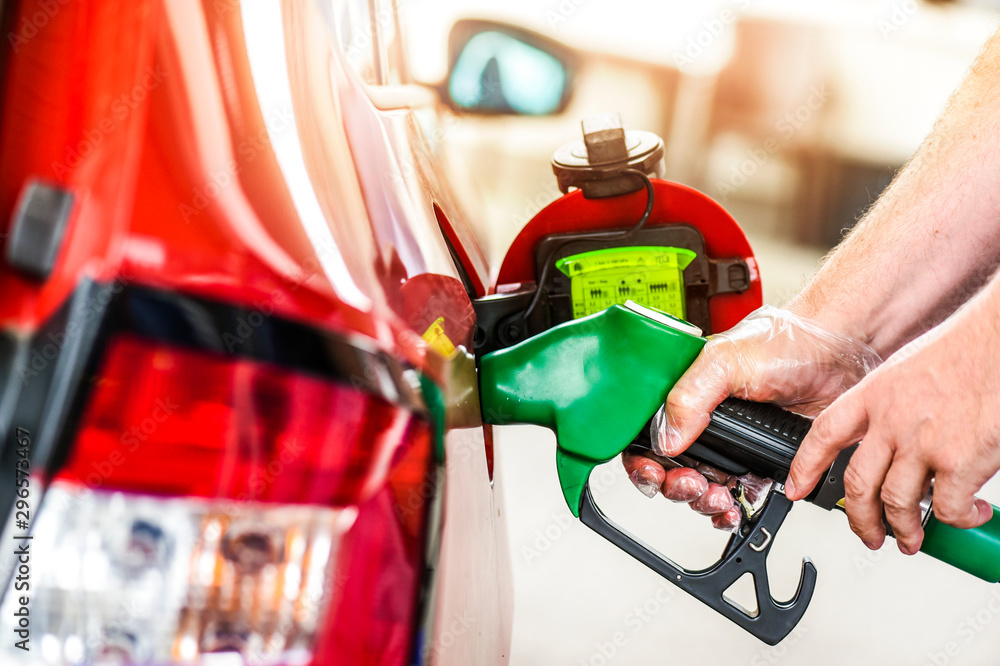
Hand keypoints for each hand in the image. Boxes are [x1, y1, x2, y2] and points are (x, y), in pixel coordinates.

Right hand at [626, 305, 878, 529]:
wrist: (838, 353)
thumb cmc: (784, 342)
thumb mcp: (725, 361)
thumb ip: (690, 396)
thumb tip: (666, 437)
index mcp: (682, 394)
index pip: (644, 433)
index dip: (641, 459)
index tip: (652, 472)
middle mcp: (702, 420)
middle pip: (667, 468)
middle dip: (675, 486)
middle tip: (692, 484)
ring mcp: (730, 442)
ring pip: (699, 487)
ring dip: (702, 501)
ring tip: (717, 496)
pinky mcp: (758, 460)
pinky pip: (736, 495)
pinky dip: (731, 509)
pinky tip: (734, 506)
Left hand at [786, 298, 999, 554]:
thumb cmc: (968, 349)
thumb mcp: (911, 370)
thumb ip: (895, 407)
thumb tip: (894, 441)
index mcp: (875, 394)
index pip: (825, 433)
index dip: (805, 465)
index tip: (796, 487)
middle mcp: (891, 420)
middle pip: (857, 483)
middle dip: (859, 519)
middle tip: (868, 535)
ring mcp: (923, 442)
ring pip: (896, 503)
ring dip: (904, 530)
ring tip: (913, 539)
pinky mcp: (959, 461)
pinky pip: (948, 508)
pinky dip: (959, 520)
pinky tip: (971, 514)